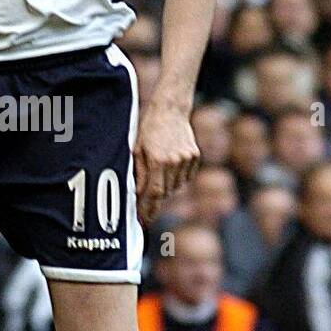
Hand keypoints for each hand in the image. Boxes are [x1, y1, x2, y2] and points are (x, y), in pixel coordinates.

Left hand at [134, 103, 199, 225]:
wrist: (171, 109)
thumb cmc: (149, 128)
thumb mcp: (137, 150)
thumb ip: (138, 174)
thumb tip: (136, 196)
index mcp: (157, 161)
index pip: (154, 194)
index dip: (148, 210)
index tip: (142, 221)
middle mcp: (174, 162)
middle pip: (165, 192)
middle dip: (154, 199)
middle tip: (145, 201)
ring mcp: (187, 160)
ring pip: (176, 186)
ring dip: (166, 187)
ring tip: (158, 172)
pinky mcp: (195, 157)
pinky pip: (185, 177)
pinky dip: (176, 178)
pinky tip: (169, 165)